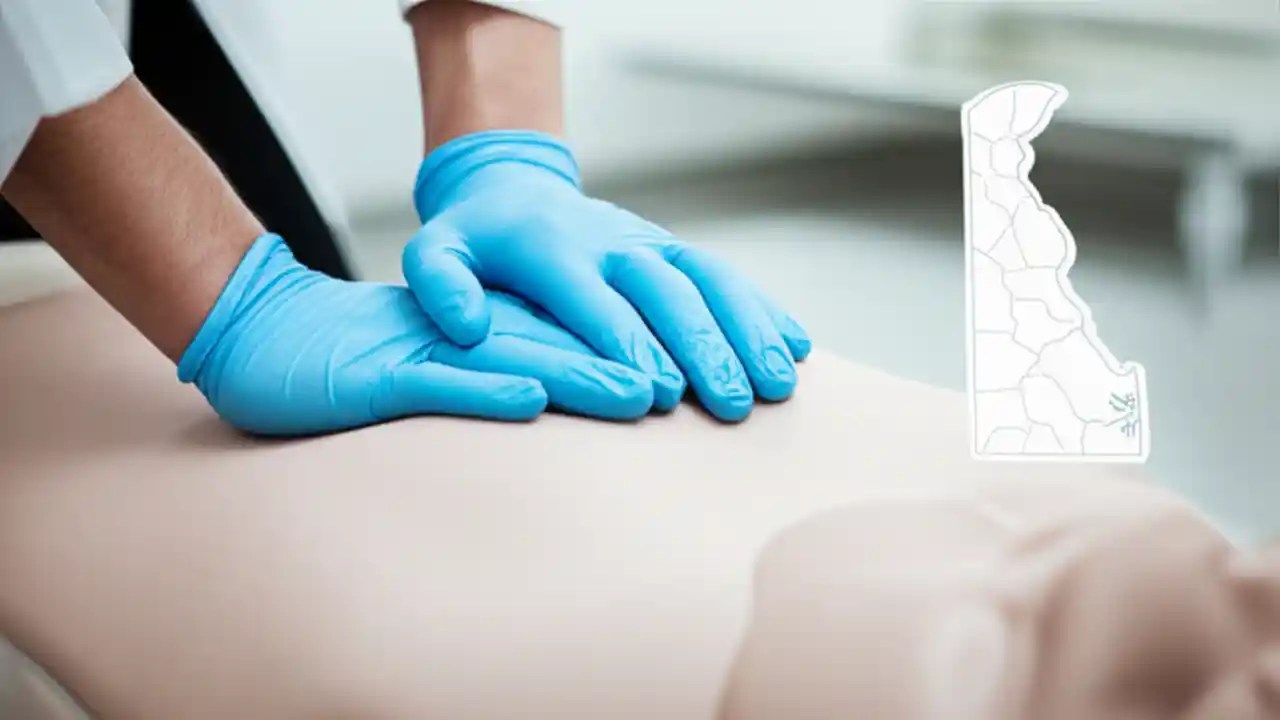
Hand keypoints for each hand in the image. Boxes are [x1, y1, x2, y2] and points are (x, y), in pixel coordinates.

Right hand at [179, 234, 653, 435]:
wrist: (256, 330)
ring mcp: (416, 351)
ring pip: (509, 357)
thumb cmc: (342, 357)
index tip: (682, 378)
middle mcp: (456, 334)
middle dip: (622, 366)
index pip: (558, 338)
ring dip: (577, 376)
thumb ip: (478, 374)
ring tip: (638, 394)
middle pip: (552, 345)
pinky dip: (483, 388)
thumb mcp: (421, 364)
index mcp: (472, 329)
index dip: (620, 355)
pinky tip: (530, 397)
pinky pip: (433, 383)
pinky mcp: (373, 378)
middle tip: (687, 389)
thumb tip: (545, 393)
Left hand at [403, 131, 811, 421]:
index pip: (593, 299)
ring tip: (777, 384)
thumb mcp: (436, 250)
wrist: (513, 190)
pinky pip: (727, 275)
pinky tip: (797, 347)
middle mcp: (611, 242)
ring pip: (709, 280)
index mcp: (552, 247)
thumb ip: (440, 285)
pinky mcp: (674, 250)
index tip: (657, 394)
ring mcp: (650, 243)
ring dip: (748, 331)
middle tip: (730, 404)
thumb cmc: (475, 243)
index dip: (627, 344)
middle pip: (664, 292)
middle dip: (702, 348)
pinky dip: (764, 310)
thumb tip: (469, 330)